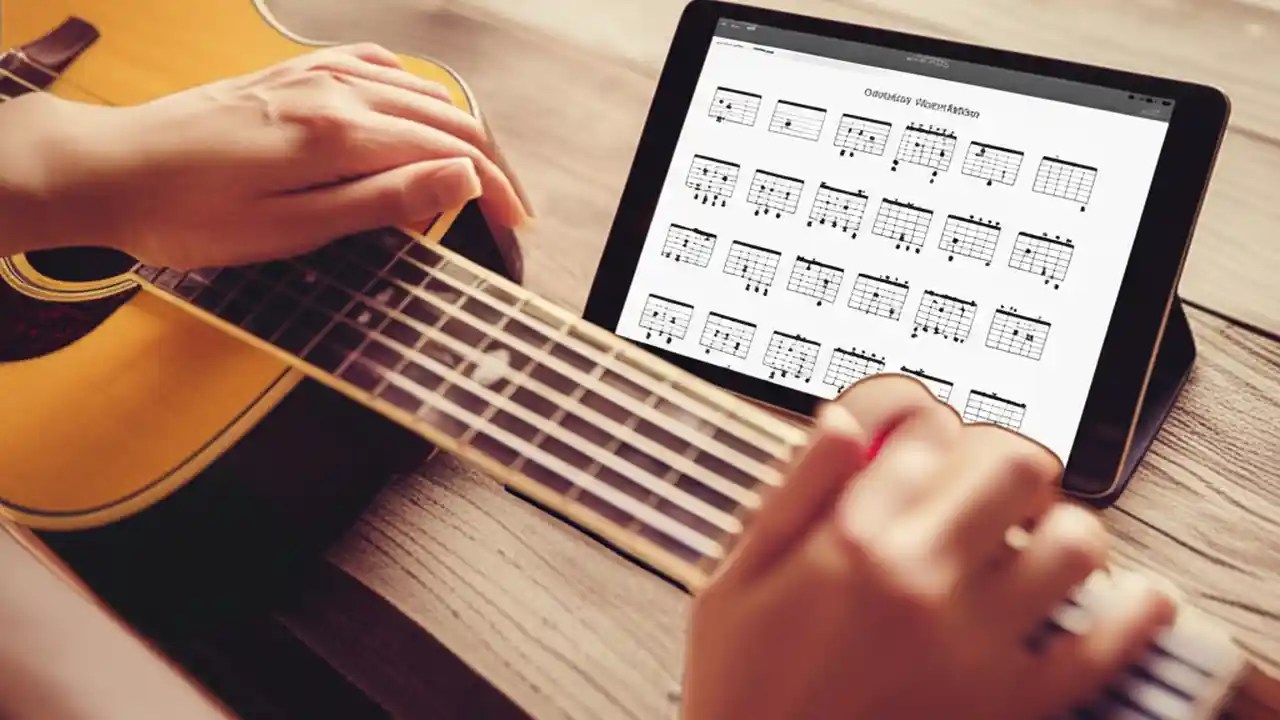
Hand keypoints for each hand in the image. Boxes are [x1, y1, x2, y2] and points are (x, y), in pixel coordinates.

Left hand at [0, 43, 527, 268]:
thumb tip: (461, 176)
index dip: (494, 190)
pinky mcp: (292, 74)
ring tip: (468, 176)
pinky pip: (375, 67)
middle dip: (487, 163)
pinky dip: (411, 92)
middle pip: (444, 116)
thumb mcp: (292, 229)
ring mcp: (312, 75)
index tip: (515, 223)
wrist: (111, 170)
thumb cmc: (190, 215)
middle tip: (507, 210)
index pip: (450, 152)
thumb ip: (383, 200)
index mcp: (339, 134)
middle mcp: (334, 90)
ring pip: (417, 89)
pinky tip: (411, 113)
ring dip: (455, 130)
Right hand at [682, 376, 1174, 718]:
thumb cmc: (742, 691)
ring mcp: (974, 643)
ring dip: (1064, 527)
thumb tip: (842, 422)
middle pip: (1015, 464)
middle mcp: (920, 579)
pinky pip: (1103, 646)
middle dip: (1006, 460)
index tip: (926, 445)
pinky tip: (1132, 598)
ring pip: (1074, 542)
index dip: (931, 426)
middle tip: (989, 484)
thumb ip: (792, 495)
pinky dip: (1135, 614)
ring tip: (1041, 539)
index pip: (927, 431)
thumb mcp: (735, 582)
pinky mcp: (1010, 704)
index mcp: (849, 540)